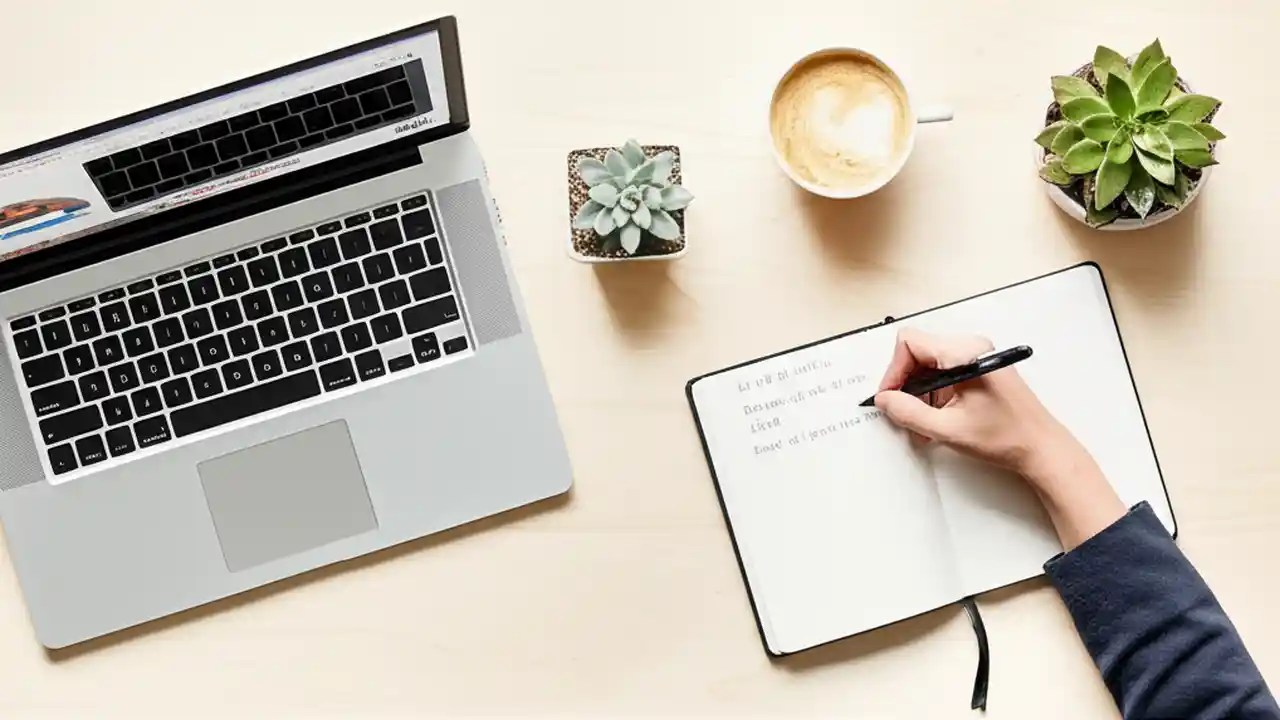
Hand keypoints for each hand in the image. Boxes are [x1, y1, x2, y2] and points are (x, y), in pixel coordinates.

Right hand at [872, 329, 1124, 548]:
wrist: (1040, 448)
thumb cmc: (1006, 436)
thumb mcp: (947, 429)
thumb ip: (908, 412)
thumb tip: (885, 400)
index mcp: (966, 353)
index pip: (910, 344)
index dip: (893, 371)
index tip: (890, 396)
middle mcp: (971, 347)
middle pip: (918, 352)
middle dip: (905, 384)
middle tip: (902, 411)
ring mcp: (976, 356)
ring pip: (928, 364)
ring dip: (919, 392)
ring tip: (923, 423)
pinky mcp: (978, 369)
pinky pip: (942, 372)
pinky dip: (932, 395)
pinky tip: (936, 419)